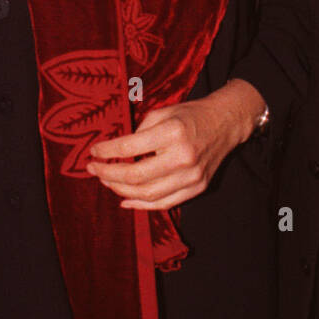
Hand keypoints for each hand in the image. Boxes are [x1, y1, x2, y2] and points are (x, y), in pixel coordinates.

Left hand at [85, 79, 265, 208]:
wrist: (225, 123)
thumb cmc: (190, 115)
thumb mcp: (163, 112)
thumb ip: (139, 132)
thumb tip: (116, 153)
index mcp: (172, 133)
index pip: (129, 147)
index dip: (107, 152)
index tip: (94, 152)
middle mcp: (183, 157)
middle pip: (136, 176)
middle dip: (108, 175)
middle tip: (94, 169)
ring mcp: (192, 176)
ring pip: (148, 194)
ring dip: (121, 191)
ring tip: (107, 182)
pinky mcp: (197, 187)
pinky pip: (165, 203)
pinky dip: (142, 205)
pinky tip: (125, 200)